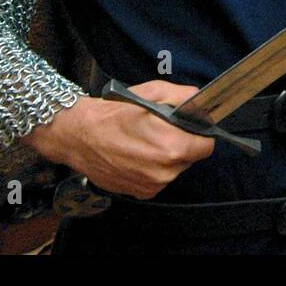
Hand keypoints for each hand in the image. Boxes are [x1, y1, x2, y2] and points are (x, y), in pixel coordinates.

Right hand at [24, 79, 214, 198]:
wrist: (79, 135)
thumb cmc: (115, 112)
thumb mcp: (153, 92)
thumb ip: (183, 97)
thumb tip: (200, 103)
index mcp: (172, 147)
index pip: (206, 146)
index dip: (198, 134)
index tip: (187, 127)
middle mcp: (165, 171)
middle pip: (190, 158)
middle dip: (180, 144)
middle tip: (160, 130)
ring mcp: (152, 185)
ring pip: (173, 169)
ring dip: (165, 157)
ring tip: (144, 141)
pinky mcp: (140, 193)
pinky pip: (158, 179)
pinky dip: (152, 168)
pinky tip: (135, 154)